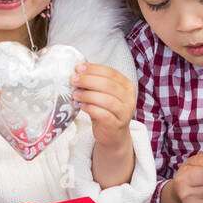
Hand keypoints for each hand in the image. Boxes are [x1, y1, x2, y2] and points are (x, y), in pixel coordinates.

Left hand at [75, 62, 136, 188]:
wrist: (113, 135)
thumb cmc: (106, 110)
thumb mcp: (102, 94)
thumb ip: (94, 82)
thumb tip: (78, 69)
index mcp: (126, 86)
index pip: (111, 73)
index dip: (94, 69)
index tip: (78, 68)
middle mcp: (128, 98)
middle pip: (108, 85)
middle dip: (88, 80)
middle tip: (73, 80)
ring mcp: (124, 113)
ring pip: (107, 100)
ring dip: (88, 95)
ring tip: (75, 94)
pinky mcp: (116, 125)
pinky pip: (104, 115)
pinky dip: (91, 109)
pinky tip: (82, 106)